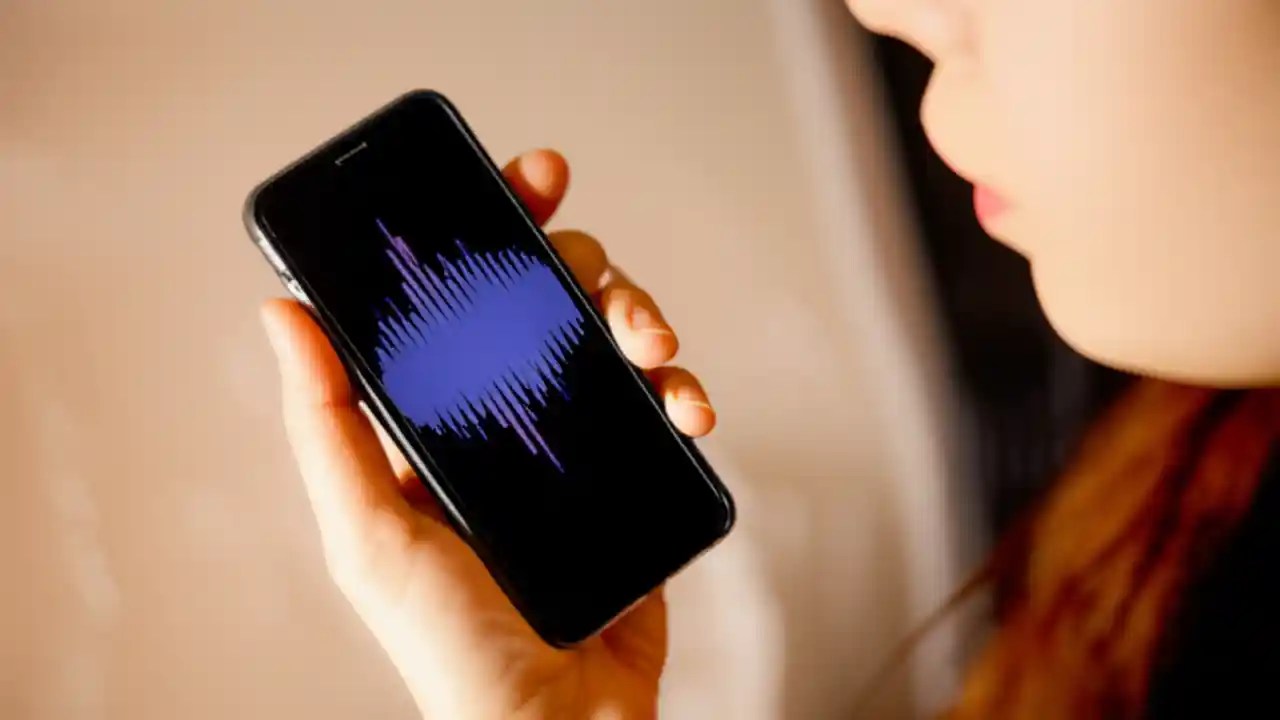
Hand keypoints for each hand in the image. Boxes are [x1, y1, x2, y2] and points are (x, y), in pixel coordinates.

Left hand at [259, 150, 716, 719]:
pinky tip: (687, 406)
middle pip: (550, 301)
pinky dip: (682, 391)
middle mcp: (507, 418)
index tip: (527, 183)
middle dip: (583, 268)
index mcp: (438, 418)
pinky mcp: (634, 477)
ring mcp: (576, 445)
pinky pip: (662, 406)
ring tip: (653, 345)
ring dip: (642, 318)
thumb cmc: (449, 646)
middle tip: (593, 272)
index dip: (493, 231)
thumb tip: (285, 315)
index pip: (461, 299)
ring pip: (613, 340)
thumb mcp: (369, 534)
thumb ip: (328, 426)